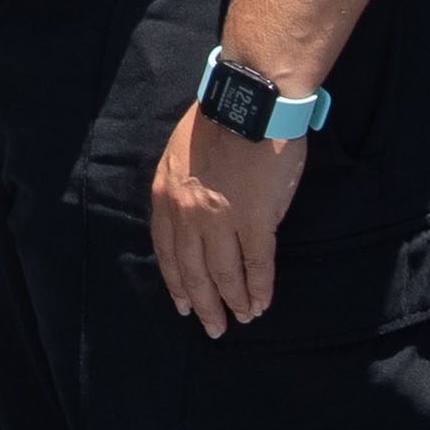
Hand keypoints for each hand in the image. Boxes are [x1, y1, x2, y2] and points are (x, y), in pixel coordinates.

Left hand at [151, 100, 305, 336]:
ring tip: (243, 318)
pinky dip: (259, 288)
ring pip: (224, 275)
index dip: (176, 281)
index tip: (182, 303)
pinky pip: (257, 265)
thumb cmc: (220, 118)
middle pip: (193, 271)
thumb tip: (195, 212)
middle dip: (202, 304)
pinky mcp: (256, 220)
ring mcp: (221, 219)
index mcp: (167, 195)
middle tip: (212, 327)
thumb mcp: (181, 152)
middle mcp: (188, 213)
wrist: (250, 102)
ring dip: (233, 302)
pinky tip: (262, 302)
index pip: (166, 251)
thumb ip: (183, 185)